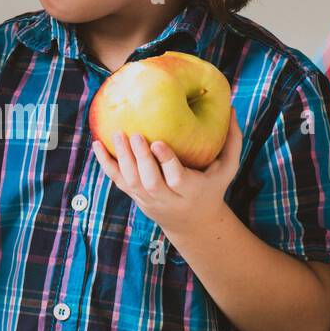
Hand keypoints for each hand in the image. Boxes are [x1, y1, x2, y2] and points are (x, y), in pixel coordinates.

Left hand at [91, 109, 241, 239]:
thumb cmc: (211, 186)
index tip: (158, 142)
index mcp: (192, 190)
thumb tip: (233, 108)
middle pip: (151, 181)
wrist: (193, 222)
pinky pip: (117, 181)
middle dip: (141, 159)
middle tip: (135, 134)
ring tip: (118, 133)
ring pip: (131, 182)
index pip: (177, 178)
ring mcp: (148, 198)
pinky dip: (105, 164)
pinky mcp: (134, 196)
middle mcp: (168, 198)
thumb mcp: (227, 169)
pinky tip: (97, 143)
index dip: (166, 162)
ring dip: (122, 158)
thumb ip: (232, 141)